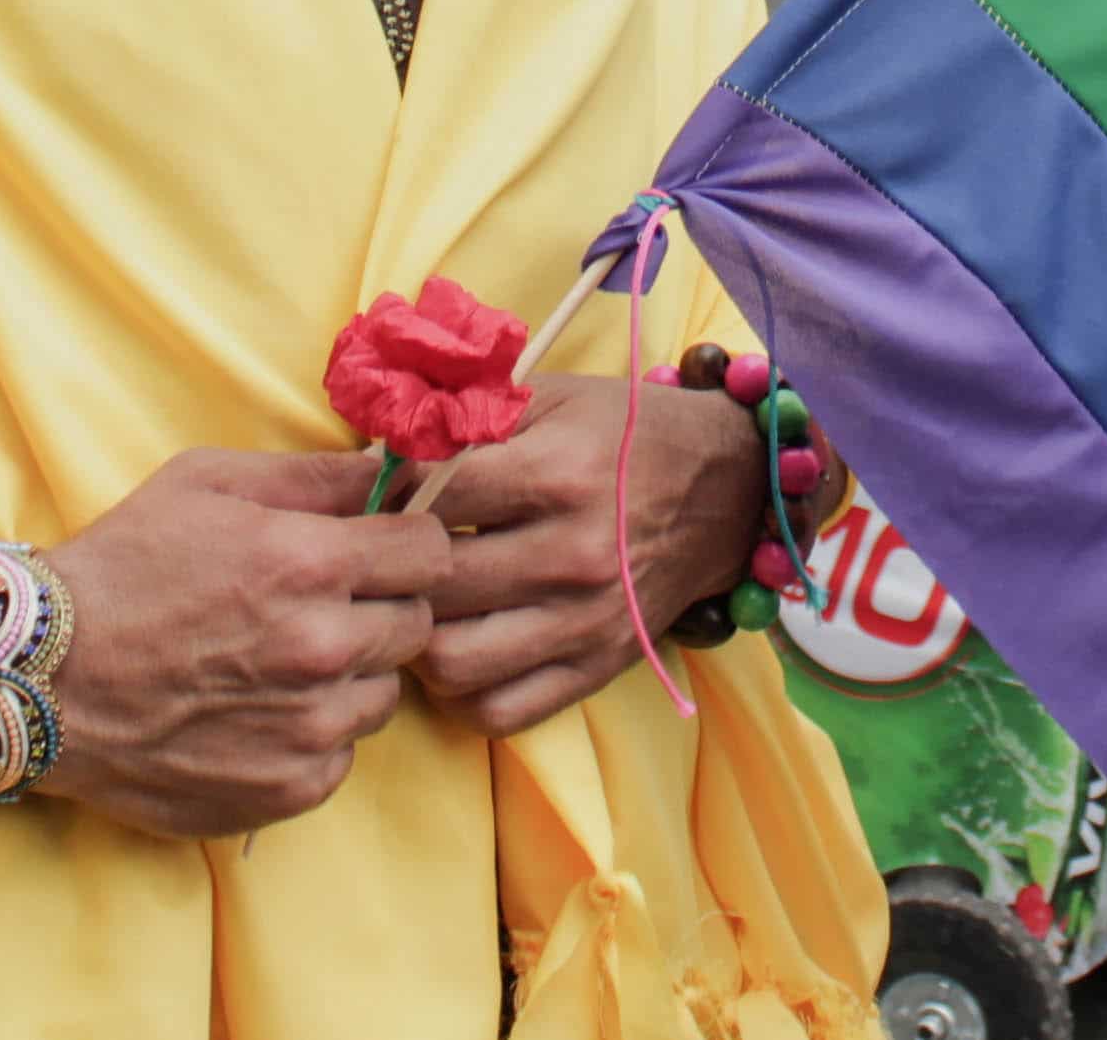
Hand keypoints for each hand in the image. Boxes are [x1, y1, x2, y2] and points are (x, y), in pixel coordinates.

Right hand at [37, 448, 446, 838]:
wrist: (41, 678)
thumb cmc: (121, 567)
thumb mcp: (207, 483)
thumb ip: (312, 476)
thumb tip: (392, 469)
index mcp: (312, 562)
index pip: (433, 552)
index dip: (409, 546)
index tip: (381, 551)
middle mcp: (324, 648)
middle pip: (418, 624)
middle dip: (380, 609)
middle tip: (318, 607)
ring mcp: (310, 727)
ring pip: (384, 694)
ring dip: (349, 677)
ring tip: (275, 663)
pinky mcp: (291, 788)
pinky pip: (343, 755)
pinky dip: (312, 735)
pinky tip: (253, 712)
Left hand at [416, 375, 765, 736]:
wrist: (729, 486)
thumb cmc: (624, 433)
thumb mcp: (550, 396)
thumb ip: (466, 418)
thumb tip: (376, 454)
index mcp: (558, 475)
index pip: (429, 498)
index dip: (390, 494)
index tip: (388, 492)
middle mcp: (573, 555)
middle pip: (435, 585)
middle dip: (396, 570)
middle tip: (388, 558)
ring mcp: (587, 621)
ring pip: (453, 662)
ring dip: (420, 638)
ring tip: (422, 606)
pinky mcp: (600, 667)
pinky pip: (501, 711)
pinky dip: (462, 692)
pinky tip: (461, 647)